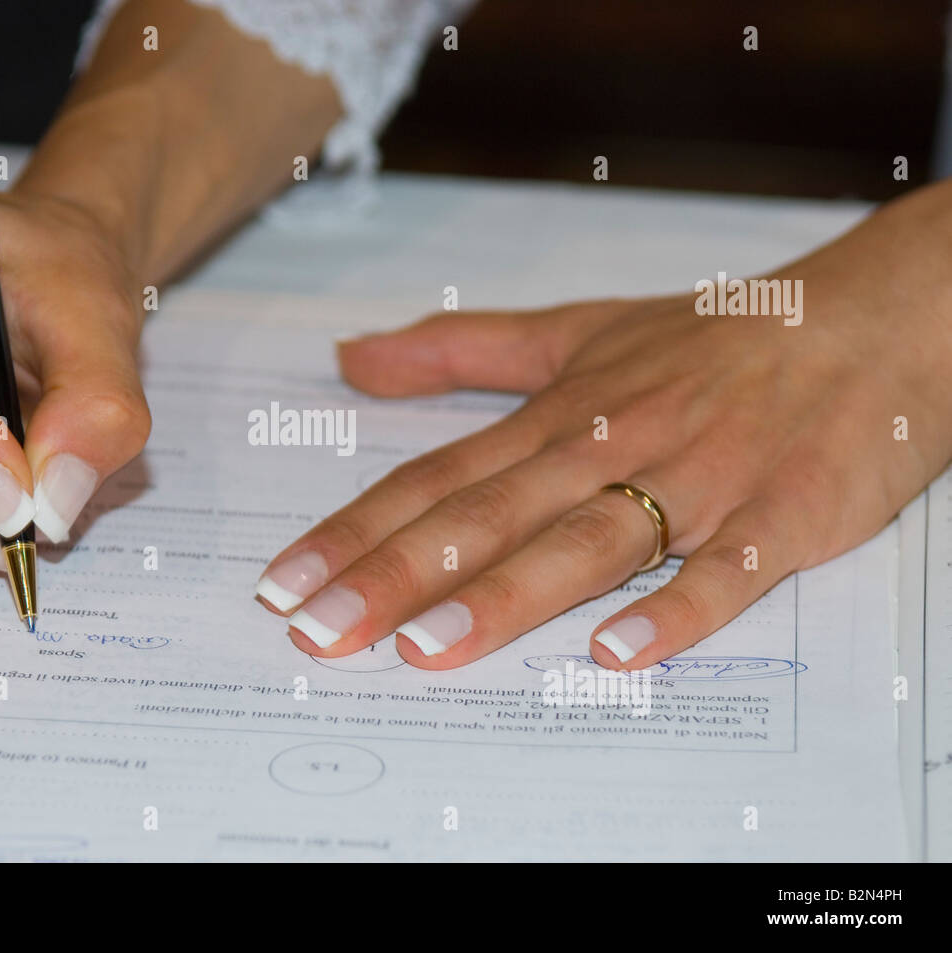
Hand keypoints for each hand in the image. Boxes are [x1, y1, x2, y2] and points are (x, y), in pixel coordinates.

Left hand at [255, 180, 951, 668]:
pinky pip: (726, 570)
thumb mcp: (576, 332)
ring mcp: (696, 481)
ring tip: (426, 648)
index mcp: (560, 414)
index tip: (287, 584)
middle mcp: (611, 446)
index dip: (356, 531)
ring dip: (505, 595)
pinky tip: (616, 651)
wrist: (866, 319)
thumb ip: (459, 351)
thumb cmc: (710, 337)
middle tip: (320, 632)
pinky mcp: (779, 514)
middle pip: (487, 517)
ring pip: (588, 542)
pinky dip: (677, 609)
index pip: (437, 478)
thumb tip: (351, 358)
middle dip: (397, 577)